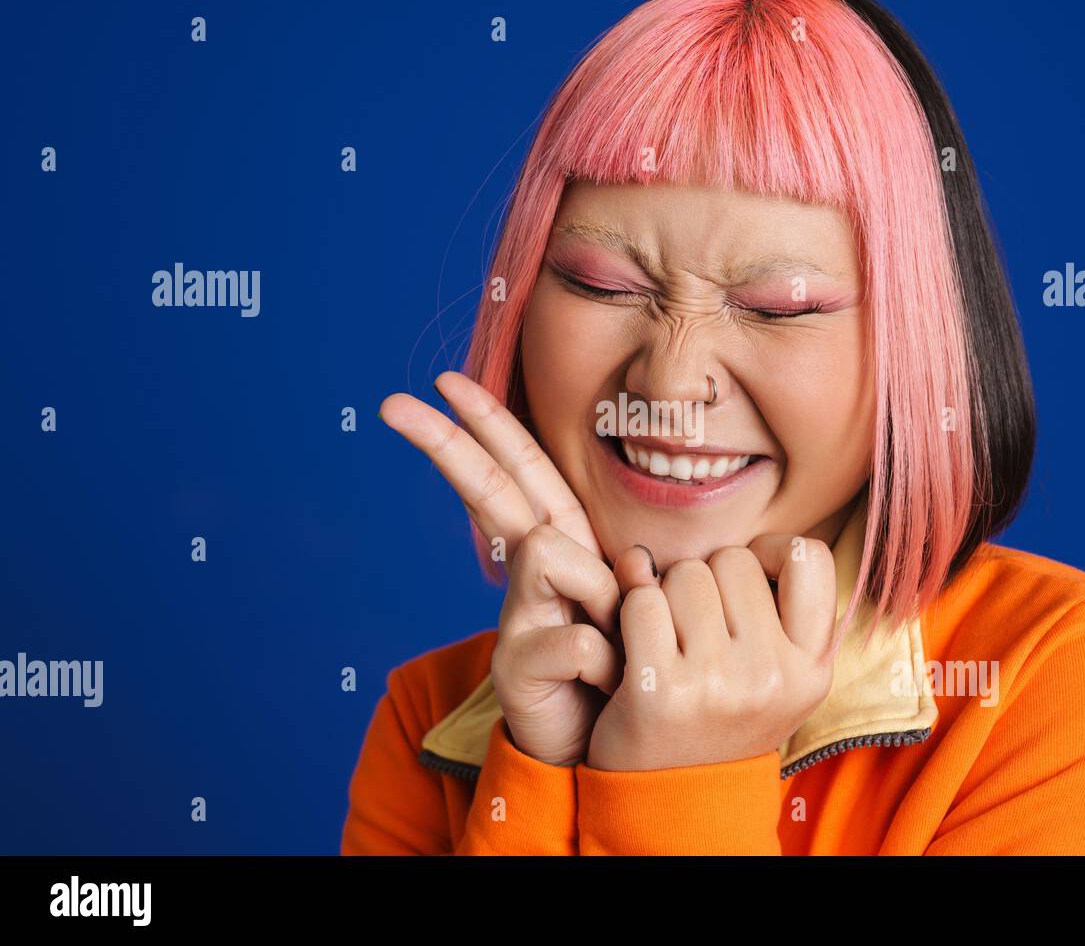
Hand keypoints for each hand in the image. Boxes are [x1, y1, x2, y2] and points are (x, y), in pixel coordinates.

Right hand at [379, 373, 647, 765]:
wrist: (606, 750)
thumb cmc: (626, 671)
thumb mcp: (640, 612)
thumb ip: (633, 578)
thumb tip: (631, 566)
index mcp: (563, 549)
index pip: (525, 474)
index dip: (490, 426)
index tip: (448, 381)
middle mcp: (532, 575)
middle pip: (493, 491)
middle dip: (449, 442)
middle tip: (396, 402)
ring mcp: (517, 617)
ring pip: (549, 551)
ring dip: (598, 593)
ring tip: (616, 640)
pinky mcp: (515, 665)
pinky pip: (578, 639)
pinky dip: (606, 662)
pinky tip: (606, 684)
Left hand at [587, 535, 837, 771]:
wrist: (670, 801)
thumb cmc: (717, 718)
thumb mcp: (769, 676)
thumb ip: (761, 606)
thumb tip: (716, 541)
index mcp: (811, 669)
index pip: (807, 558)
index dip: (770, 550)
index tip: (746, 576)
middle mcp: (774, 675)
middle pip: (731, 560)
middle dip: (704, 579)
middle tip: (692, 627)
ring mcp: (719, 682)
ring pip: (684, 574)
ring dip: (663, 594)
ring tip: (665, 640)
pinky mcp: (662, 689)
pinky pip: (641, 600)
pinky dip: (629, 612)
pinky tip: (633, 646)